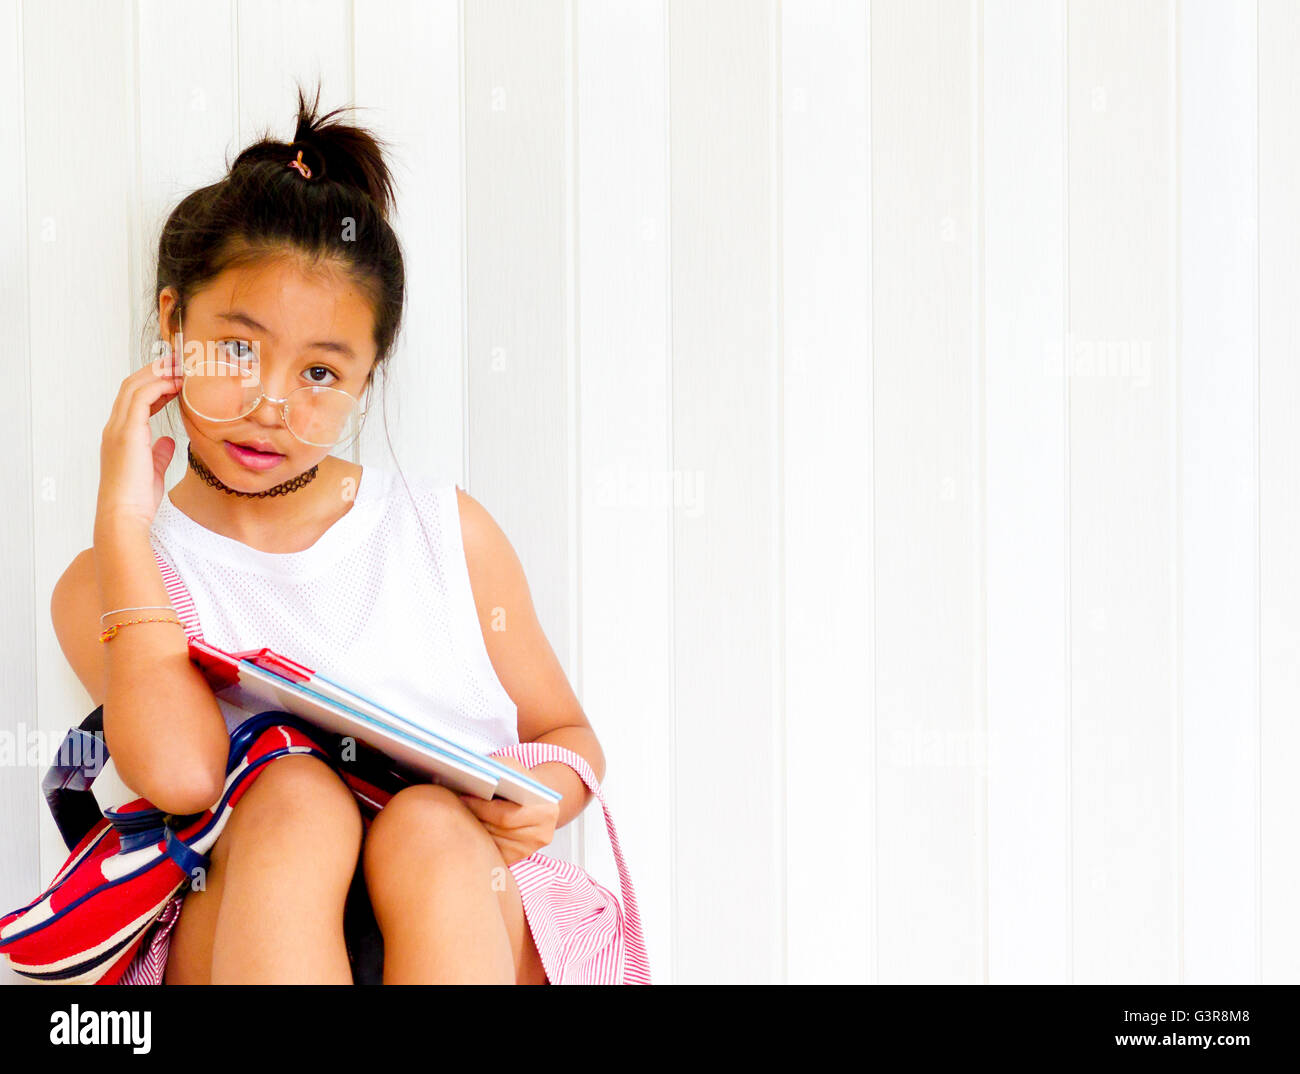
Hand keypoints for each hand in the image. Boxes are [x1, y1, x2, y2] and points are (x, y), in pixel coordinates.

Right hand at [96, 341, 183, 530]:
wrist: (124, 515)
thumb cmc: (137, 500)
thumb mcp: (153, 471)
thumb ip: (159, 453)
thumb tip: (169, 442)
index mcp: (121, 435)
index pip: (134, 399)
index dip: (155, 384)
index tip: (177, 377)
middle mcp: (115, 427)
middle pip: (132, 386)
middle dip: (156, 370)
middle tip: (179, 361)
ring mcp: (118, 428)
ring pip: (134, 386)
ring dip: (158, 373)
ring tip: (180, 366)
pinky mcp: (127, 433)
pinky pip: (140, 398)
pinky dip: (159, 386)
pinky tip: (177, 383)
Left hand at [460, 757, 559, 866]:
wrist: (532, 800)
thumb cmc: (520, 783)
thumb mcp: (513, 769)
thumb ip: (498, 769)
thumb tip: (473, 774)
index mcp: (546, 812)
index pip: (506, 816)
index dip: (481, 807)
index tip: (463, 797)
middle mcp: (541, 835)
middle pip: (496, 832)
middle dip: (474, 817)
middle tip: (455, 806)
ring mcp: (527, 850)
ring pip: (490, 843)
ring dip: (473, 828)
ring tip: (459, 814)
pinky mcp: (514, 858)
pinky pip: (489, 851)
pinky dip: (477, 839)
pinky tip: (468, 826)